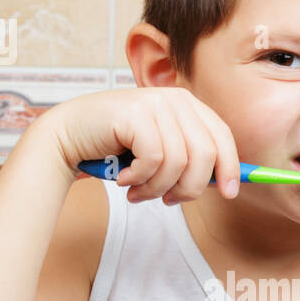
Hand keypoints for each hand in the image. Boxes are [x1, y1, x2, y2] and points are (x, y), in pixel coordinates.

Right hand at [38, 87, 240, 203]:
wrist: (69, 135)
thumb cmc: (114, 147)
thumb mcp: (159, 150)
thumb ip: (189, 158)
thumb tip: (226, 183)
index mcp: (186, 105)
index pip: (222, 136)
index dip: (230, 167)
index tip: (230, 194)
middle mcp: (174, 99)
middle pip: (205, 154)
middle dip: (189, 187)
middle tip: (167, 201)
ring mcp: (155, 103)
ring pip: (179, 162)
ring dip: (157, 188)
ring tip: (138, 192)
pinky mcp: (136, 114)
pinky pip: (154, 160)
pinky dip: (140, 179)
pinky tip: (124, 179)